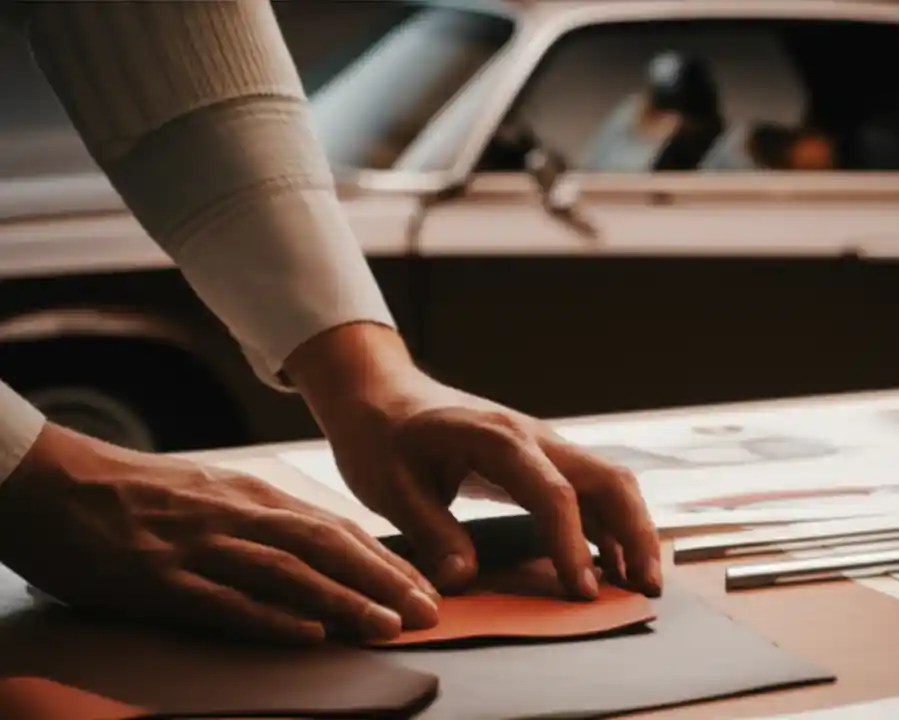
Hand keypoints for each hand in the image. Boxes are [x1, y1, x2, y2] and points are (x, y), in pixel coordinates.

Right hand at [0, 424, 438, 643]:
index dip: (386, 561)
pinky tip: (306, 636)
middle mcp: (238, 516)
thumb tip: (322, 552)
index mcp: (254, 496)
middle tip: (430, 613)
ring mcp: (200, 547)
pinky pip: (223, 601)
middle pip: (326, 547)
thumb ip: (266, 519)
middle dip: (384, 581)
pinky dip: (269, 619)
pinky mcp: (160, 579)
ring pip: (286, 573)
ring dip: (342, 602)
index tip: (427, 589)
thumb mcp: (214, 492)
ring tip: (387, 626)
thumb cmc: (139, 494)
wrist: (54, 482)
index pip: (335, 529)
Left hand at [286, 324, 662, 599]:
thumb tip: (462, 581)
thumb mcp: (390, 486)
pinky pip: (590, 490)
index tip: (581, 591)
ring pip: (610, 482)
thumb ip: (431, 533)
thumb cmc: (381, 436)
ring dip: (633, 529)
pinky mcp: (542, 460)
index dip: (572, 545)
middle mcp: (534, 437)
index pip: (553, 494)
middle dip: (636, 532)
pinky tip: (616, 563)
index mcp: (498, 439)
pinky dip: (611, 525)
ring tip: (641, 583)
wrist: (380, 393)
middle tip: (646, 587)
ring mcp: (544, 446)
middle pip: (608, 479)